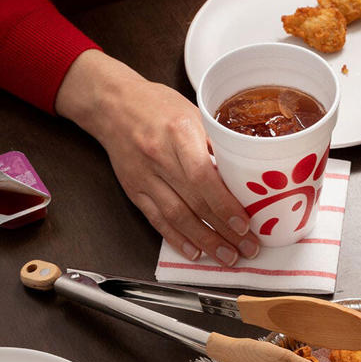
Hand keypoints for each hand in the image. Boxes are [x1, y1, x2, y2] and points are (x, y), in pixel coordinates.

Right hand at [55, 50, 258, 264]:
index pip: (203, 177)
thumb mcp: (195, 113)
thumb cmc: (160, 107)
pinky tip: (195, 253)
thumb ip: (218, 144)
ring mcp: (144, 176)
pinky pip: (156, 220)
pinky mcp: (133, 190)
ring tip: (227, 257)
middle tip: (248, 249)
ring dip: (204, 241)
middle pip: (195, 202)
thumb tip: (247, 176)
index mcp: (179, 133)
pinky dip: (177, 239)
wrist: (112, 104)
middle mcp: (159, 156)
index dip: (225, 205)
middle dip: (224, 231)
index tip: (245, 224)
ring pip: (176, 217)